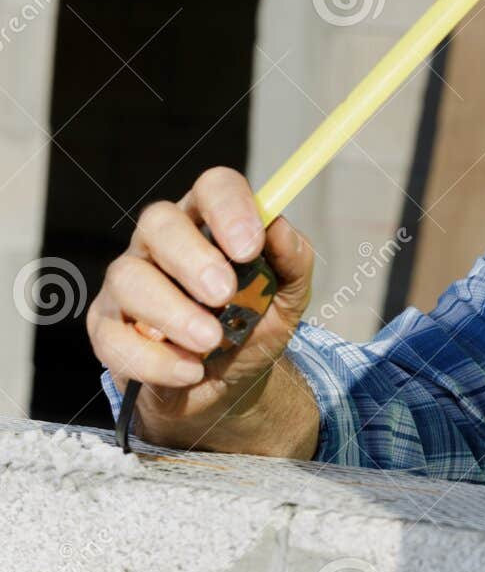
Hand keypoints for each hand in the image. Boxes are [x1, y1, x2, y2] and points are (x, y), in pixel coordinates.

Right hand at [86, 167, 317, 454]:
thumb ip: (292, 261)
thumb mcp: (288, 297)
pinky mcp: (106, 327)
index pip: (213, 188)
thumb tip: (279, 227)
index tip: (250, 246)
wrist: (232, 384)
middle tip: (224, 294)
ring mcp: (128, 282)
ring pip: (128, 277)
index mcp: (210, 222)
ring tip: (210, 341)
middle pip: (159, 222)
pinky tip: (189, 371)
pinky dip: (154, 358)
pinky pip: (113, 336)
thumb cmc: (255, 325)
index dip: (229, 208)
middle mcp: (161, 242)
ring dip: (172, 312)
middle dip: (192, 258)